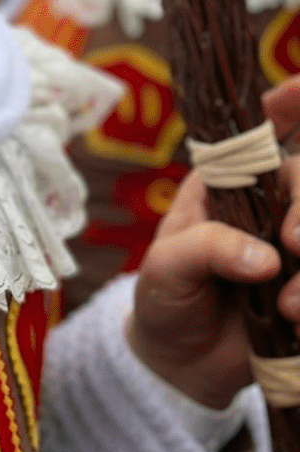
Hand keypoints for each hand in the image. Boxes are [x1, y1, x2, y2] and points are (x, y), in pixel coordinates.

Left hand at [127, 79, 299, 407]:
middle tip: (295, 245)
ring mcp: (298, 245)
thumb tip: (266, 258)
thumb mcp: (167, 267)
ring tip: (289, 307)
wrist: (180, 363)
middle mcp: (270, 205)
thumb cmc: (165, 297)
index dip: (289, 103)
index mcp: (228, 183)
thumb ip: (208, 250)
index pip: (263, 131)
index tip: (299, 88)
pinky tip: (297, 323)